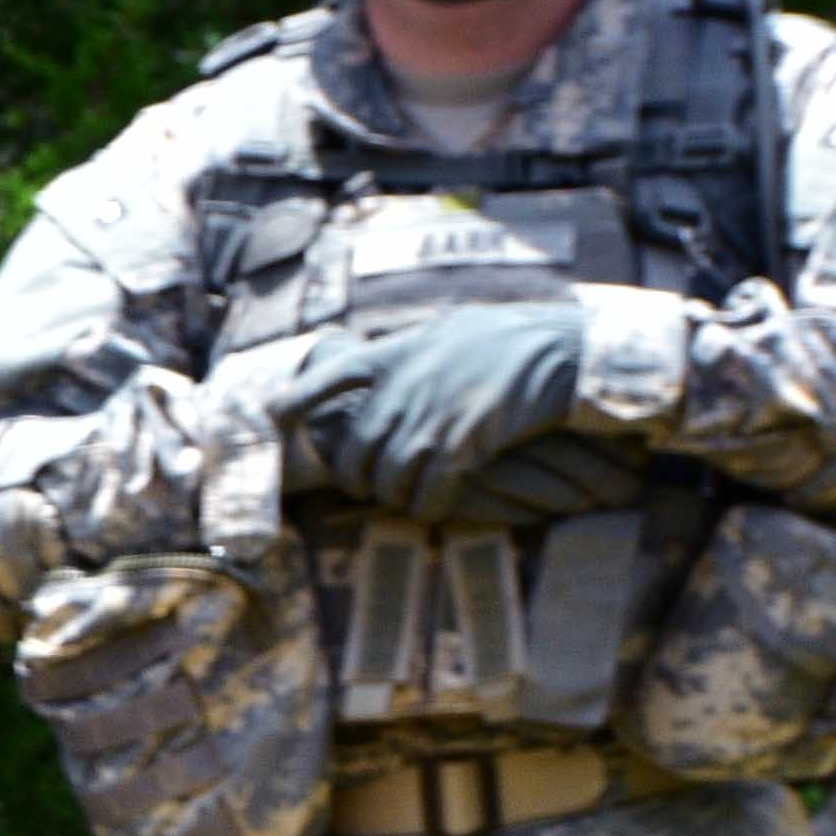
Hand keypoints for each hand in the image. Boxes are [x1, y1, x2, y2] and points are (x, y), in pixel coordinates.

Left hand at [287, 311, 595, 525]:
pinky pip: (425, 493)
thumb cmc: (512, 340)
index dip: (298, 396)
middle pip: (354, 453)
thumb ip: (409, 353)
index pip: (333, 375)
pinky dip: (428, 505)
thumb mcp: (449, 330)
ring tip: (415, 493)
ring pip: (385, 480)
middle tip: (376, 485)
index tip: (272, 414)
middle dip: (359, 479)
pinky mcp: (459, 445)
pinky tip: (440, 502)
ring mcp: (427, 417)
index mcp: (397, 354)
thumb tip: (382, 365)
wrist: (563, 350)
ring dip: (397, 495)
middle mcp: (402, 388)